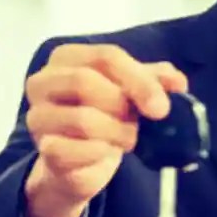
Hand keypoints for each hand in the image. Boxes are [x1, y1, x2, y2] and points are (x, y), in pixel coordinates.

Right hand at [21, 43, 187, 216]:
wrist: (84, 160)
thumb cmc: (110, 114)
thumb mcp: (136, 90)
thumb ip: (157, 80)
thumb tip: (177, 82)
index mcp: (68, 57)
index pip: (106, 56)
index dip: (139, 81)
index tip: (162, 107)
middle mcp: (44, 82)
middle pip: (85, 82)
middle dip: (123, 106)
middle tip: (138, 122)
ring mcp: (38, 116)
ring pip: (82, 119)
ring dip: (117, 133)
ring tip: (127, 138)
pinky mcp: (44, 149)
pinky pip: (76, 150)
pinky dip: (102, 154)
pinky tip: (107, 152)